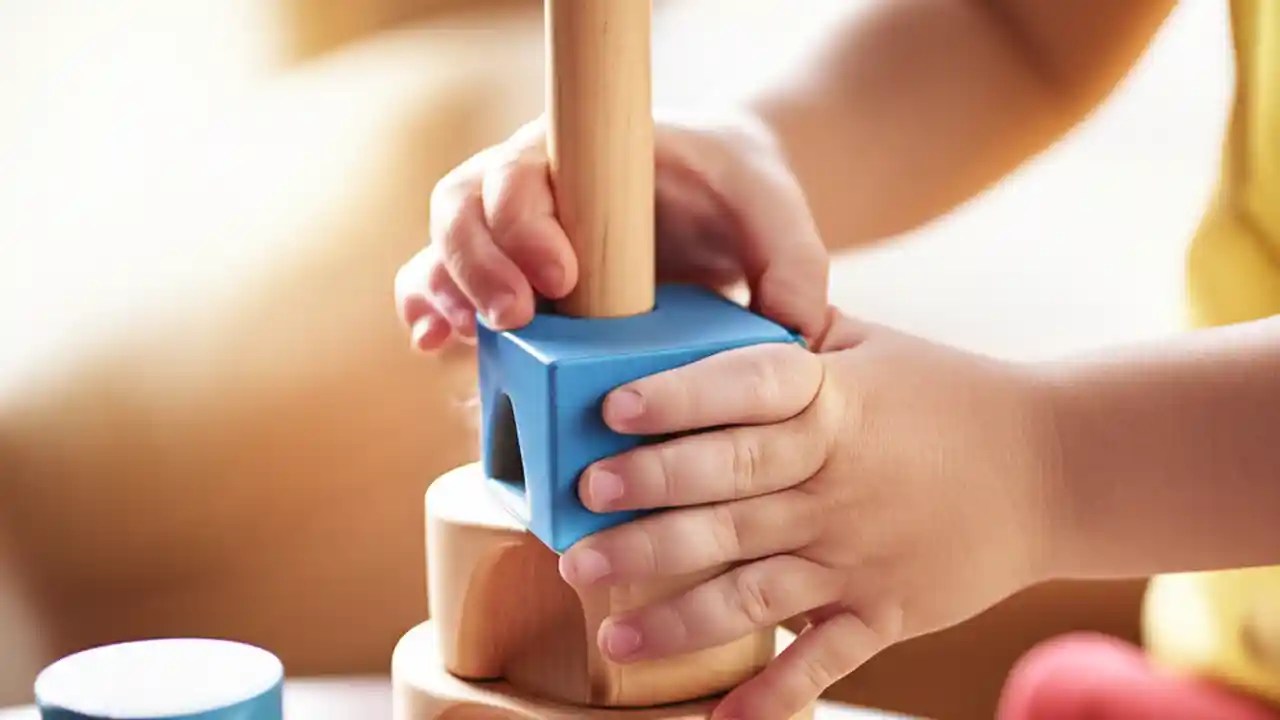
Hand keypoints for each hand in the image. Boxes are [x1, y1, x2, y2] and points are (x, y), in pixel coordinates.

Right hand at [393, 113, 830, 348]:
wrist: (715, 203)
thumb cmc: (734, 192)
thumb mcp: (774, 209)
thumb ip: (793, 257)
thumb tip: (792, 326)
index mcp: (582, 155)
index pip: (522, 174)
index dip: (525, 224)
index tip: (564, 276)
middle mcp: (529, 188)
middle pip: (461, 210)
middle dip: (475, 267)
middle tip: (514, 320)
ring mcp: (508, 234)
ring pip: (440, 249)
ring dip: (441, 293)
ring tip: (452, 340)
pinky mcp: (507, 280)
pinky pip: (442, 288)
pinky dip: (429, 313)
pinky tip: (436, 346)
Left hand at [557, 313, 1061, 719]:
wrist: (1059, 467)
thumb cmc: (949, 397)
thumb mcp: (870, 345)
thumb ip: (790, 331)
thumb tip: (703, 300)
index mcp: (834, 403)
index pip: (745, 396)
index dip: (678, 400)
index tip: (611, 411)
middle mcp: (838, 481)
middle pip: (732, 495)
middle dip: (651, 512)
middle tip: (577, 532)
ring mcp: (859, 554)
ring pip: (755, 588)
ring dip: (680, 614)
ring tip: (610, 631)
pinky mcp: (885, 612)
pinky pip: (822, 661)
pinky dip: (772, 696)